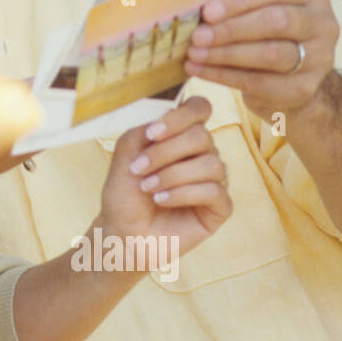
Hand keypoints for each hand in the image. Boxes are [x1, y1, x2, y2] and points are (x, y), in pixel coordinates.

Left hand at [98, 96, 232, 262]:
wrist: (123, 232)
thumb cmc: (125, 194)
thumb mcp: (125, 155)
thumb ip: (142, 132)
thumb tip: (164, 121)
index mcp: (182, 136)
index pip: (199, 108)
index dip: (181, 116)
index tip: (153, 133)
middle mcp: (202, 154)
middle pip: (202, 136)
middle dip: (165, 152)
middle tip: (138, 169)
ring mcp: (214, 181)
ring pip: (211, 164)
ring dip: (172, 175)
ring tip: (148, 189)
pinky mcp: (219, 208)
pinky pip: (215, 191)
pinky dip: (183, 194)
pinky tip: (161, 201)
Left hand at [184, 0, 338, 118]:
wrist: (289, 80)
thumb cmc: (264, 34)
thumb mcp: (258, 10)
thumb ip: (237, 1)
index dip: (240, 0)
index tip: (208, 11)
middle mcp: (324, 24)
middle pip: (277, 21)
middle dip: (232, 29)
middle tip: (197, 36)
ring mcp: (320, 58)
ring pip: (270, 54)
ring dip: (225, 54)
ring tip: (193, 53)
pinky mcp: (304, 88)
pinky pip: (259, 82)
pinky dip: (223, 76)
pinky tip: (198, 70)